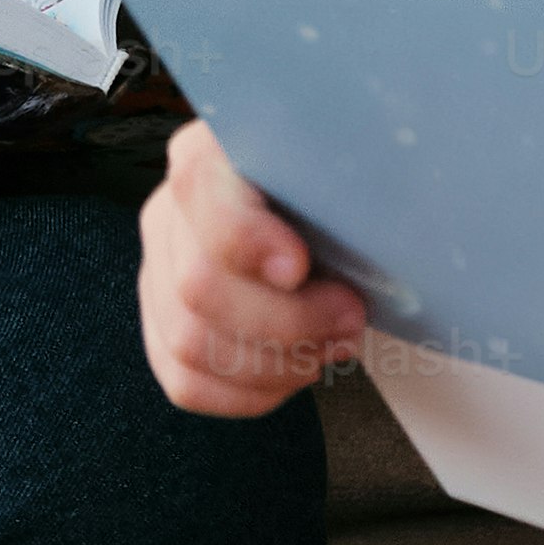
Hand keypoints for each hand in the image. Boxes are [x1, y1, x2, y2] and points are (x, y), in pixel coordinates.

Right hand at [136, 119, 362, 416]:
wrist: (329, 224)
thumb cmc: (341, 199)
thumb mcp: (348, 174)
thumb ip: (350, 183)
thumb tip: (384, 219)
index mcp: (211, 151)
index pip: (199, 186)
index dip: (245, 237)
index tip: (300, 267)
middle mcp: (171, 211)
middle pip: (197, 285)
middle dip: (288, 321)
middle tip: (349, 317)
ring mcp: (160, 272)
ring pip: (190, 343)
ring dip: (276, 362)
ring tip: (328, 346)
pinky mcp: (163, 328)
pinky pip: (186, 382)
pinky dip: (251, 392)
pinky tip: (295, 371)